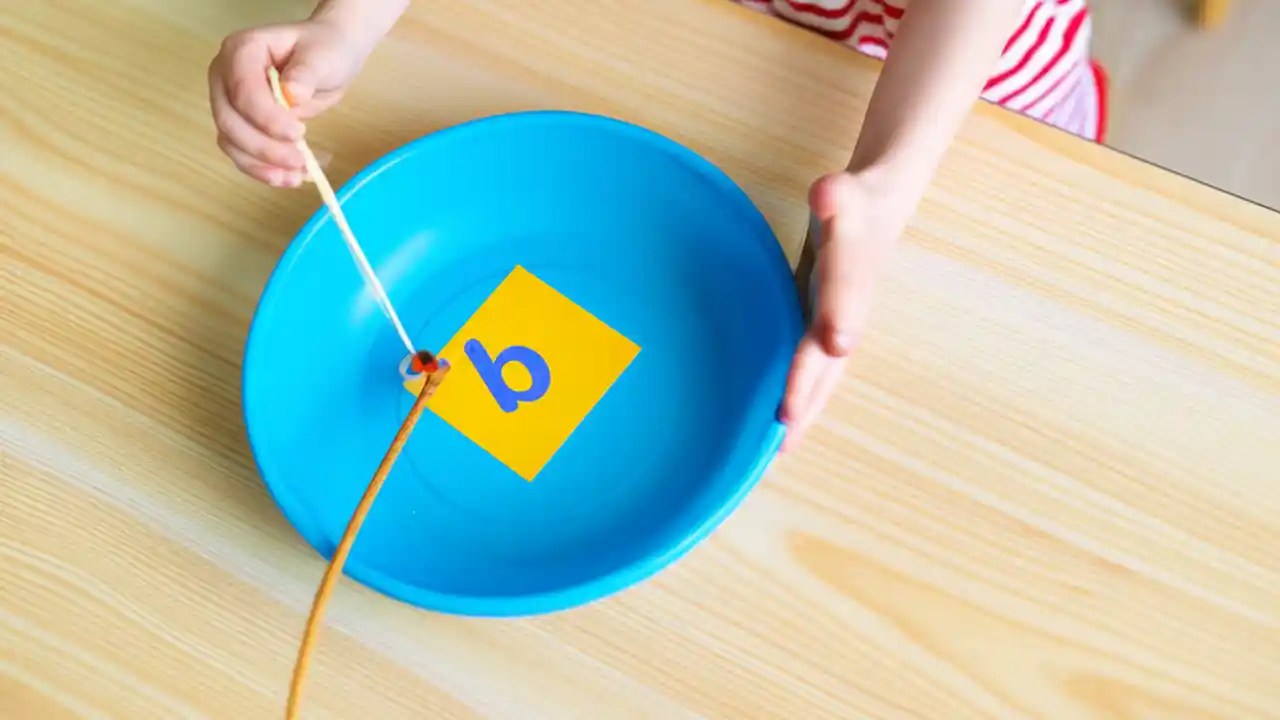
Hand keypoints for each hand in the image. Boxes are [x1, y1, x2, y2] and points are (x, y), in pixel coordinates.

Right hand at [208, 19, 370, 186]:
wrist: (329, 58)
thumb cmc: (325, 49)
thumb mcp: (322, 56)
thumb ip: (306, 73)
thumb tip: (291, 94)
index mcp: (241, 51)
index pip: (243, 91)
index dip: (266, 118)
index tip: (298, 134)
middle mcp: (225, 77)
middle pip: (230, 121)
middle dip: (263, 147)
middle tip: (299, 161)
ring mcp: (229, 102)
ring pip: (231, 142)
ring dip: (260, 165)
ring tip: (296, 177)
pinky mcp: (241, 125)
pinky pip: (242, 153)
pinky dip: (263, 170)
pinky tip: (289, 178)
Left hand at [779, 171, 901, 450]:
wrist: (878, 215)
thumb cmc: (855, 202)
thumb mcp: (845, 192)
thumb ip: (836, 195)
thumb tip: (827, 193)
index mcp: (852, 278)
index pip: (840, 302)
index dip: (838, 320)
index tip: (835, 346)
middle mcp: (848, 312)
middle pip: (829, 357)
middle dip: (809, 391)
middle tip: (786, 434)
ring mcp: (839, 326)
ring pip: (824, 375)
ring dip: (806, 408)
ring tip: (781, 450)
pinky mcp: (825, 332)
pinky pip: (813, 372)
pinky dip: (801, 397)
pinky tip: (782, 424)